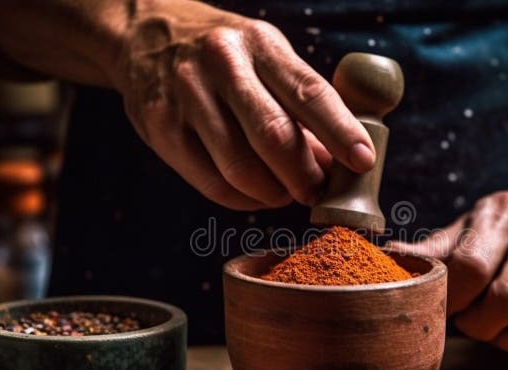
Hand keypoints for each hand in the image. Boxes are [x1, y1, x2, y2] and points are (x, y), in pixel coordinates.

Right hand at [113, 1, 374, 209]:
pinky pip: (211, 183)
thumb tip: (336, 160)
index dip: (340, 131)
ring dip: (274, 193)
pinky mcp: (160, 128)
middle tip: (318, 192)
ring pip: (241, 169)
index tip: (363, 161)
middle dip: (305, 176)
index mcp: (259, 44)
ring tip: (286, 192)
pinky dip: (243, 199)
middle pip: (273, 137)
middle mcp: (221, 64)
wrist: (144, 33)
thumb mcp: (266, 53)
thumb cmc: (224, 54)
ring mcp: (185, 97)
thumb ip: (302, 101)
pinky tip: (256, 193)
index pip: (309, 91)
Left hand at [389, 191, 507, 352]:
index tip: (441, 306)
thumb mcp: (463, 234)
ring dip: (501, 335)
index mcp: (501, 211)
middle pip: (507, 297)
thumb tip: (382, 257)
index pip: (472, 265)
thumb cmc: (499, 240)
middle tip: (465, 321)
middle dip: (477, 321)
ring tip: (487, 326)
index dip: (452, 298)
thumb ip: (429, 251)